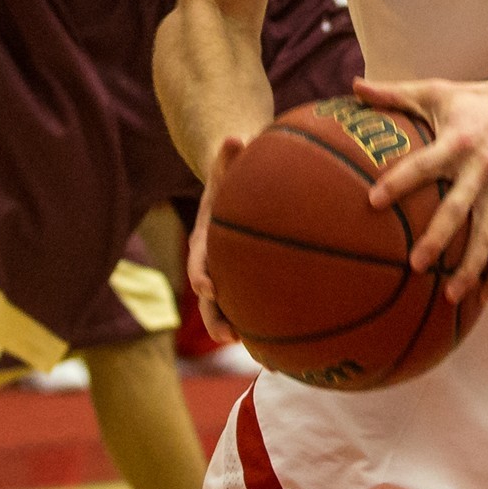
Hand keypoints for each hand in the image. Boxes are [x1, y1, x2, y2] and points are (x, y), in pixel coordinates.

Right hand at [188, 137, 245, 342]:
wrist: (237, 177)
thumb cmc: (237, 167)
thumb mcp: (231, 157)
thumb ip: (231, 152)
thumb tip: (235, 137)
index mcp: (207, 232)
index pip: (200, 255)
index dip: (201, 272)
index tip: (208, 286)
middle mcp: (215, 255)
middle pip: (210, 290)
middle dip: (215, 315)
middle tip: (227, 336)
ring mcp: (231, 267)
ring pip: (230, 303)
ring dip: (238, 326)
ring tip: (255, 351)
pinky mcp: (249, 274)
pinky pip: (255, 299)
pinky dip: (265, 320)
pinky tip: (287, 341)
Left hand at [353, 70, 487, 303]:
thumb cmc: (475, 100)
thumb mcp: (436, 92)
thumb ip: (394, 93)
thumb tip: (353, 85)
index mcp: (457, 142)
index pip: (424, 165)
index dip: (400, 181)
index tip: (373, 200)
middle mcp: (480, 169)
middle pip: (458, 209)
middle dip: (439, 237)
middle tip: (416, 264)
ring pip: (486, 234)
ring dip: (470, 266)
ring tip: (450, 295)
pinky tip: (483, 297)